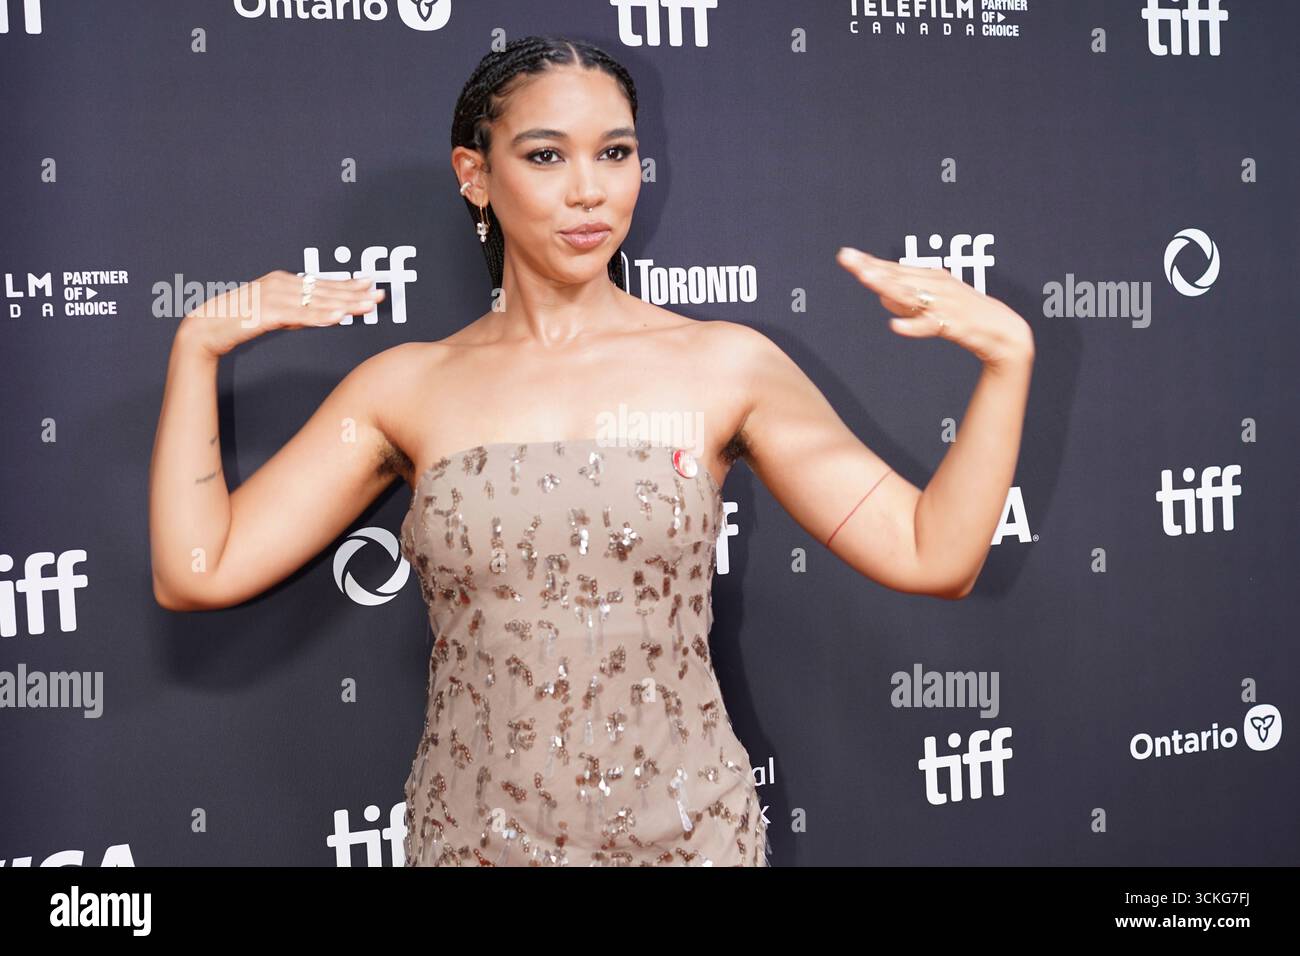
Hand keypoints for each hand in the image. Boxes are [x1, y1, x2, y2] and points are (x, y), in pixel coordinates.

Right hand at [178, 270, 385, 357]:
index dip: (348, 284)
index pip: (322, 283)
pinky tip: (339, 318)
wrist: (207, 328)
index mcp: (284, 281)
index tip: (371, 284)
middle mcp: (281, 284)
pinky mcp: (266, 313)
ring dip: (345, 303)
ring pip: (316, 301)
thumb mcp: (277, 315)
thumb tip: (327, 314)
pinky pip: (299, 315)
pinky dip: (320, 316)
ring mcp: (274, 296)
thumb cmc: (241, 321)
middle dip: (355, 293)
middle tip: (380, 295)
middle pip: (325, 290)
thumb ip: (300, 312)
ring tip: (368, 306)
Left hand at [836, 246, 1033, 368]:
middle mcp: (936, 286)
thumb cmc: (966, 316)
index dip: (870, 262)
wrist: (1004, 332)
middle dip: (871, 267)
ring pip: (910, 294)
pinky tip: (895, 326)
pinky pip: (929, 326)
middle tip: (846, 258)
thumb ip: (907, 302)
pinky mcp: (953, 324)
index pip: (894, 268)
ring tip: (865, 278)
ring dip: (887, 286)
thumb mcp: (932, 306)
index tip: (847, 255)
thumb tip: (882, 297)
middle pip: (897, 275)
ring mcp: (944, 304)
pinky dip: (913, 326)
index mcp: (931, 278)